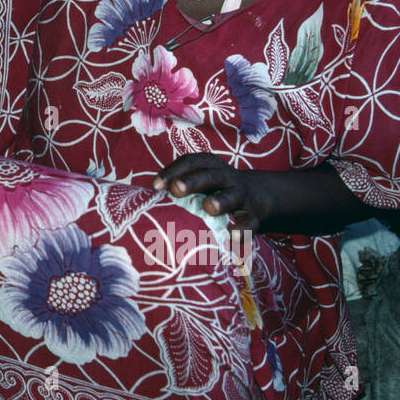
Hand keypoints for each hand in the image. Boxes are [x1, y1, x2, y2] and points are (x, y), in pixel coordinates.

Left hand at [152, 153, 270, 232]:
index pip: (190, 162)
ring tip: (209, 207)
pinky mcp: (253, 216)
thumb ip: (177, 186)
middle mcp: (225, 178)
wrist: (258, 195)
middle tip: (176, 190)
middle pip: (209, 175)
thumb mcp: (199, 181)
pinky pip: (250, 223)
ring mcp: (240, 196)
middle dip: (192, 181)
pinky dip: (242, 230)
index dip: (173, 171)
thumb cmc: (213, 189)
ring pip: (232, 196)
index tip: (155, 185)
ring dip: (220, 200)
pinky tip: (232, 237)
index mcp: (209, 166)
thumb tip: (141, 201)